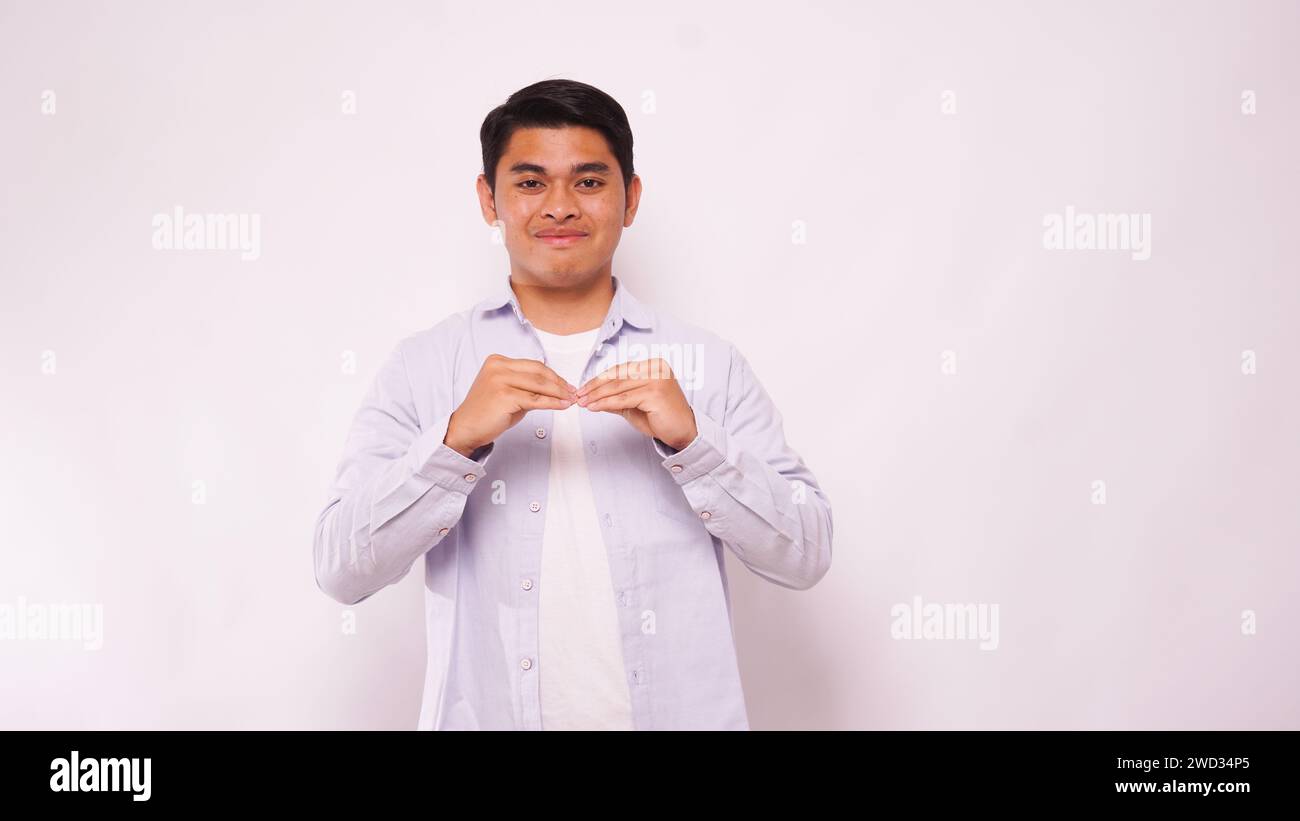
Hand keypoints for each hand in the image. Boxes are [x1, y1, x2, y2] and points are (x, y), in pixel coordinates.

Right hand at [443, 354, 576, 456]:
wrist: (466, 428)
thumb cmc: (486, 413)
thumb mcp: (508, 393)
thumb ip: (527, 386)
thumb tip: (554, 388)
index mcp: (498, 361)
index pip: (533, 365)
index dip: (553, 375)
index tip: (566, 384)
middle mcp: (498, 367)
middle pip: (538, 372)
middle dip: (559, 383)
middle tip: (572, 392)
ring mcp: (500, 380)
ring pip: (539, 384)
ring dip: (559, 393)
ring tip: (570, 400)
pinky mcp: (505, 396)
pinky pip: (535, 399)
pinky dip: (552, 403)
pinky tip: (562, 406)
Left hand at [575, 358, 697, 449]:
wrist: (683, 432)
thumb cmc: (662, 418)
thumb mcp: (634, 405)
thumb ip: (617, 397)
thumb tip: (593, 396)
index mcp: (653, 365)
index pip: (620, 369)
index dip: (600, 379)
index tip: (584, 388)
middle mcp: (656, 368)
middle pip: (617, 376)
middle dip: (594, 387)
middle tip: (579, 395)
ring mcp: (657, 379)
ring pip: (618, 387)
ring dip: (597, 396)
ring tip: (584, 403)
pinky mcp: (655, 393)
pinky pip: (624, 399)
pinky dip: (606, 403)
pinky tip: (595, 407)